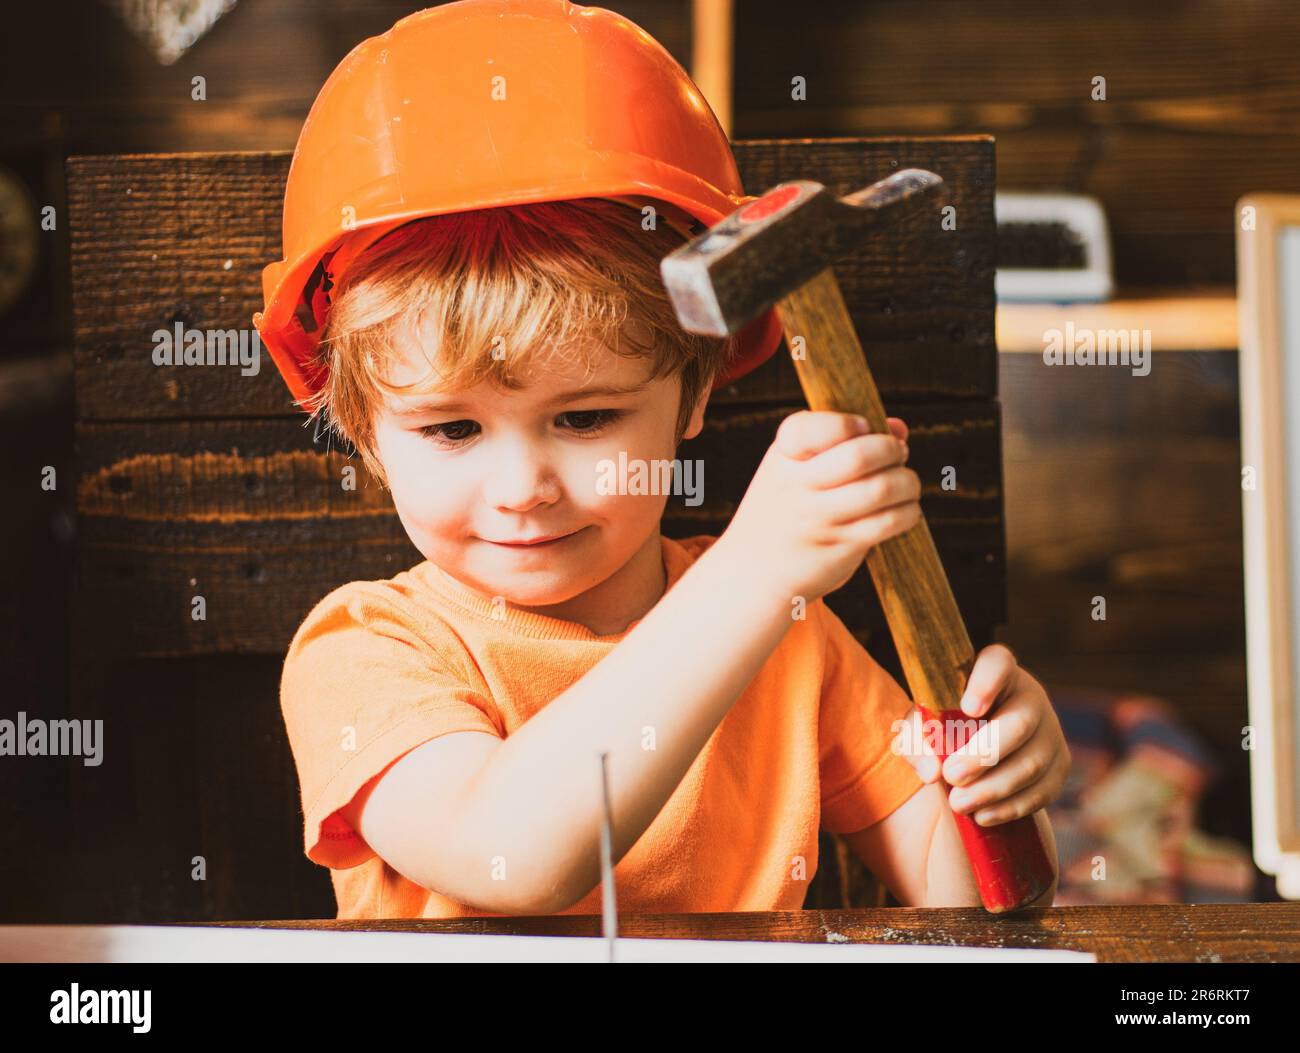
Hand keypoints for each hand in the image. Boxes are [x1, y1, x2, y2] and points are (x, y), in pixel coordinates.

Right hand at [718, 412, 917, 603]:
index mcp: (783, 455)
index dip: (849, 424)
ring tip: (906, 485)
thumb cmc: (785, 510)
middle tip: (897, 455)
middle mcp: (798, 484)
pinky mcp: (840, 545)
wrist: (752, 571)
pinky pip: (888, 522)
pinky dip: (908, 512)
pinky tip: (903, 510)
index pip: (814, 427)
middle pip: (859, 456)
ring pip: (881, 488)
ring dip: (908, 482)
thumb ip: (843, 442)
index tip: (864, 428)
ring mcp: (818, 517)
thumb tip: (899, 428)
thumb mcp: (796, 468)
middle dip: (891, 450)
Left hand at [893, 644, 1070, 825]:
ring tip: (958, 804)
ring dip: (994, 788)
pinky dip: (1012, 807)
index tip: (968, 709)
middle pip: (1019, 723)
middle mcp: (1030, 695)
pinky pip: (1043, 790)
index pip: (997, 664)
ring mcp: (1051, 730)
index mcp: (996, 670)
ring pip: (1032, 763)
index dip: (986, 683)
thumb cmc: (945, 720)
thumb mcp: (922, 719)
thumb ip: (917, 738)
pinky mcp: (1059, 764)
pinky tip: (982, 815)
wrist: (980, 738)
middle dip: (985, 755)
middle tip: (951, 776)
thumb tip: (931, 772)